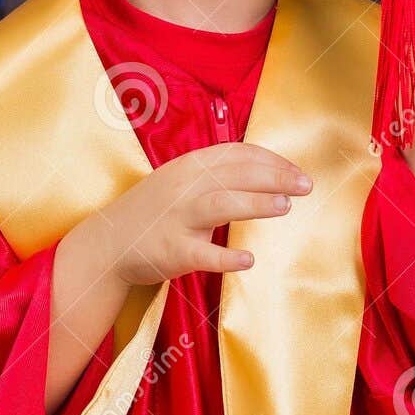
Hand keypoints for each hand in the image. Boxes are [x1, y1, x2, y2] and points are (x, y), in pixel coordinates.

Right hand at [86, 143, 313, 285]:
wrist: (107, 243)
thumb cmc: (154, 211)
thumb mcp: (181, 181)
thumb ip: (217, 174)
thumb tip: (267, 171)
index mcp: (190, 166)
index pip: (237, 154)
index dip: (271, 160)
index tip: (297, 170)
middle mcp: (184, 186)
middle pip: (235, 175)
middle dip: (275, 177)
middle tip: (306, 185)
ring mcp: (177, 219)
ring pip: (221, 204)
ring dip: (255, 204)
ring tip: (285, 206)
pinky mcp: (171, 250)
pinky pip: (201, 253)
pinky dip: (225, 257)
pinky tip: (248, 260)